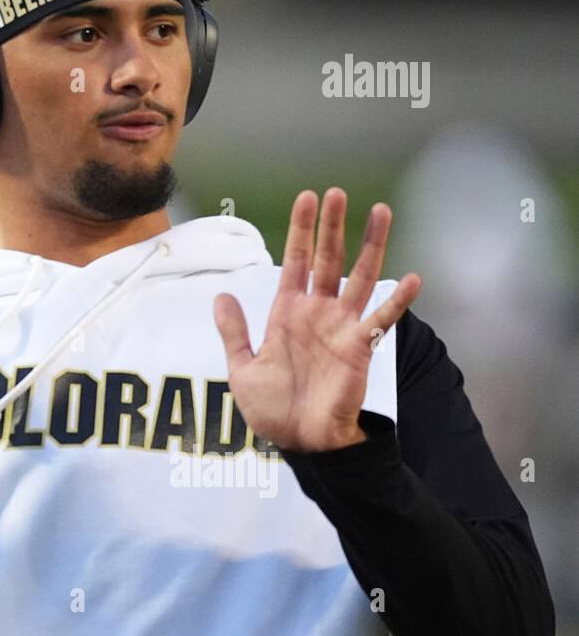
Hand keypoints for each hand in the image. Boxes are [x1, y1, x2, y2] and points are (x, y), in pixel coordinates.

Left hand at [212, 188, 421, 452]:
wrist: (301, 442)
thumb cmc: (273, 409)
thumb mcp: (242, 368)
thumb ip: (233, 331)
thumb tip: (221, 294)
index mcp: (287, 312)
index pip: (296, 261)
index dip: (301, 230)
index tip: (308, 198)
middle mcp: (317, 313)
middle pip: (327, 259)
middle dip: (333, 226)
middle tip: (338, 193)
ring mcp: (341, 327)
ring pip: (359, 276)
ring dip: (371, 245)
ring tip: (380, 211)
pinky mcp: (360, 347)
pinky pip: (382, 319)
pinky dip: (397, 300)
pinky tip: (412, 278)